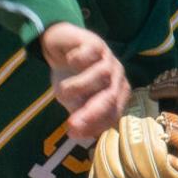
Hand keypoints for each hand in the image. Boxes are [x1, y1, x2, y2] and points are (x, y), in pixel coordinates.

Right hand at [39, 22, 129, 138]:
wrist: (62, 45)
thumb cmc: (70, 76)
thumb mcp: (73, 100)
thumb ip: (78, 115)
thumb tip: (75, 135)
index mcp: (116, 93)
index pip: (113, 114)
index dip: (96, 126)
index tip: (74, 133)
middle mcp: (116, 77)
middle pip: (111, 97)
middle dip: (91, 113)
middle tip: (72, 124)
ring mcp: (108, 58)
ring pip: (100, 75)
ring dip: (77, 86)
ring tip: (61, 89)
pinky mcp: (96, 42)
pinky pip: (88, 54)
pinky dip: (76, 60)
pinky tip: (69, 61)